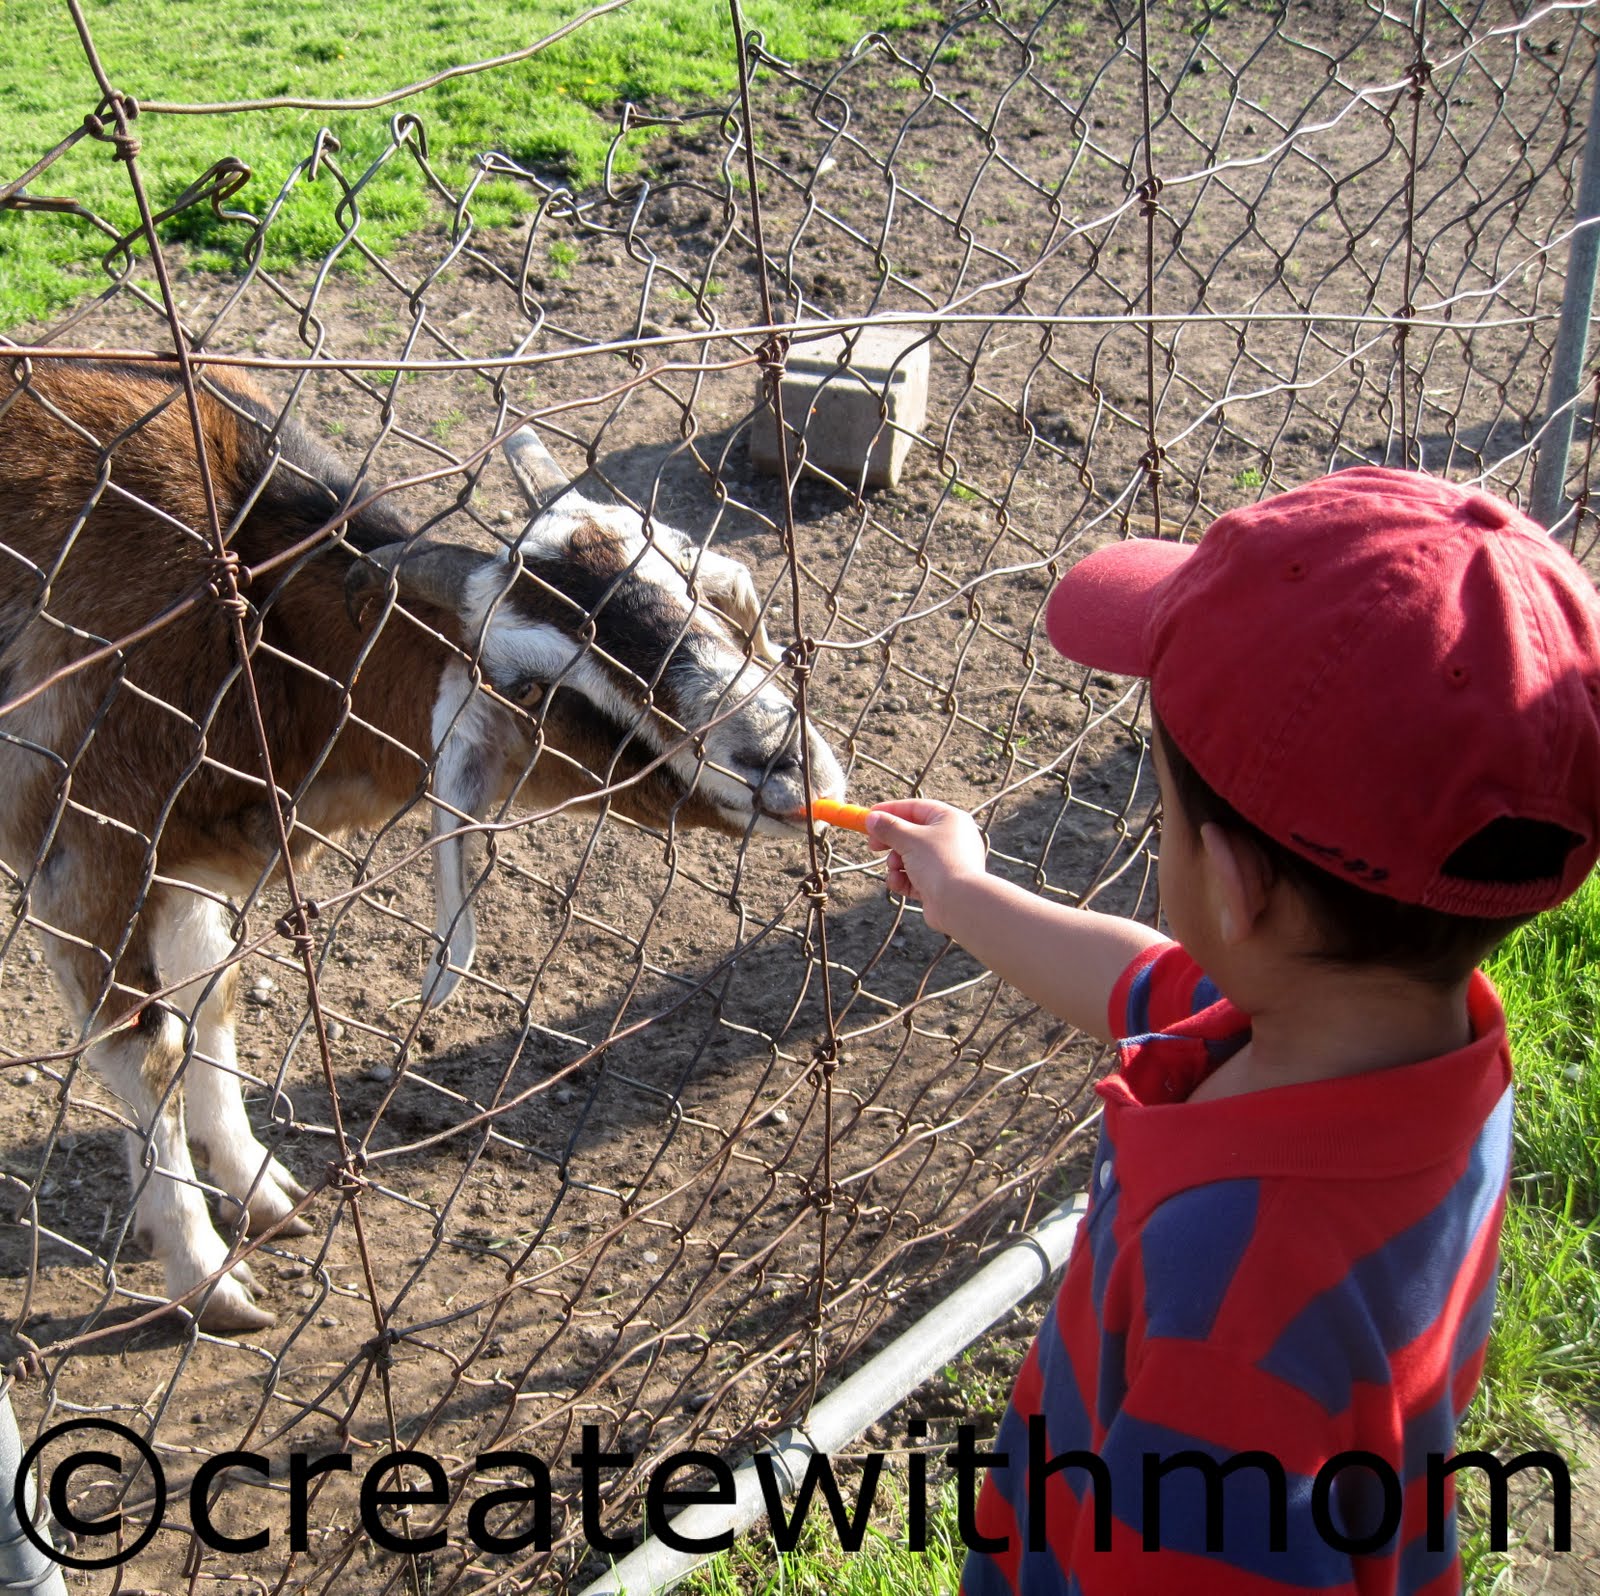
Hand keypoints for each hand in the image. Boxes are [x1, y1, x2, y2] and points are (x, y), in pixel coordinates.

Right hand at [864, 799, 987, 934]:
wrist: (959, 903)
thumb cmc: (939, 863)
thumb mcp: (909, 839)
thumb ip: (888, 827)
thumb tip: (872, 818)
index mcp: (950, 820)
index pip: (915, 808)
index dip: (890, 811)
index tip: (869, 816)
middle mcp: (951, 839)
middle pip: (911, 833)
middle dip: (890, 841)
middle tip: (873, 846)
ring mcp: (946, 862)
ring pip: (910, 857)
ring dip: (896, 863)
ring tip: (895, 868)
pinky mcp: (939, 884)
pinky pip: (915, 877)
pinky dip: (903, 879)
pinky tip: (898, 883)